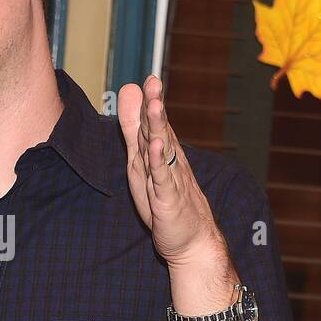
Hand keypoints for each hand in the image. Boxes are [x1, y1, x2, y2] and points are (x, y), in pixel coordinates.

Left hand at [118, 74, 220, 267]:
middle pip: (160, 131)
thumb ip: (133, 130)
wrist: (192, 242)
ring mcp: (171, 180)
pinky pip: (163, 179)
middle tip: (154, 82)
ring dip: (158, 129)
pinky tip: (155, 148)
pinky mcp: (168, 201)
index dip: (151, 101)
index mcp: (161, 153)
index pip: (155, 123)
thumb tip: (128, 95)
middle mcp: (168, 162)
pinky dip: (158, 163)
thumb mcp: (141, 162)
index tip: (149, 78)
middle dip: (156, 107)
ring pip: (162, 151)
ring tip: (155, 106)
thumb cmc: (165, 201)